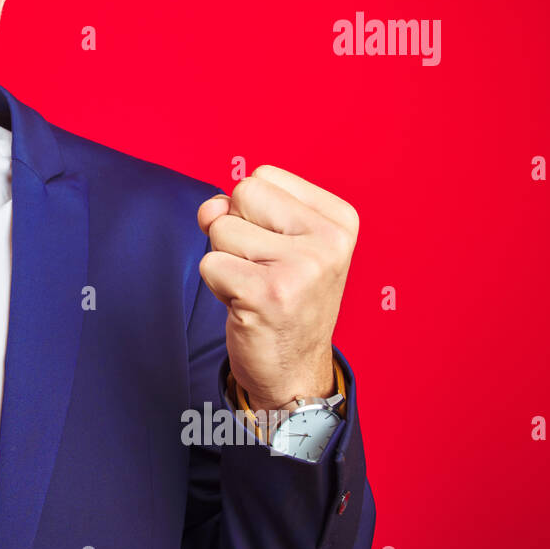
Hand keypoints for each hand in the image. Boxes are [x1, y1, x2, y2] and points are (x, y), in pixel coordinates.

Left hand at [196, 165, 357, 410]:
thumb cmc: (282, 298)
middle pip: (241, 195)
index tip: (276, 250)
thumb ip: (238, 208)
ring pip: (221, 229)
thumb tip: (210, 208)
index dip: (252, 212)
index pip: (262, 177)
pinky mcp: (268, 295)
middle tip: (262, 271)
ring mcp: (302, 268)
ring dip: (226, 261)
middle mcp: (329, 241)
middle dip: (236, 232)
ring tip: (255, 289)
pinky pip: (210, 263)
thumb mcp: (274, 241)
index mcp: (339, 220)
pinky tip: (246, 306)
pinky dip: (217, 286)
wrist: (294, 371)